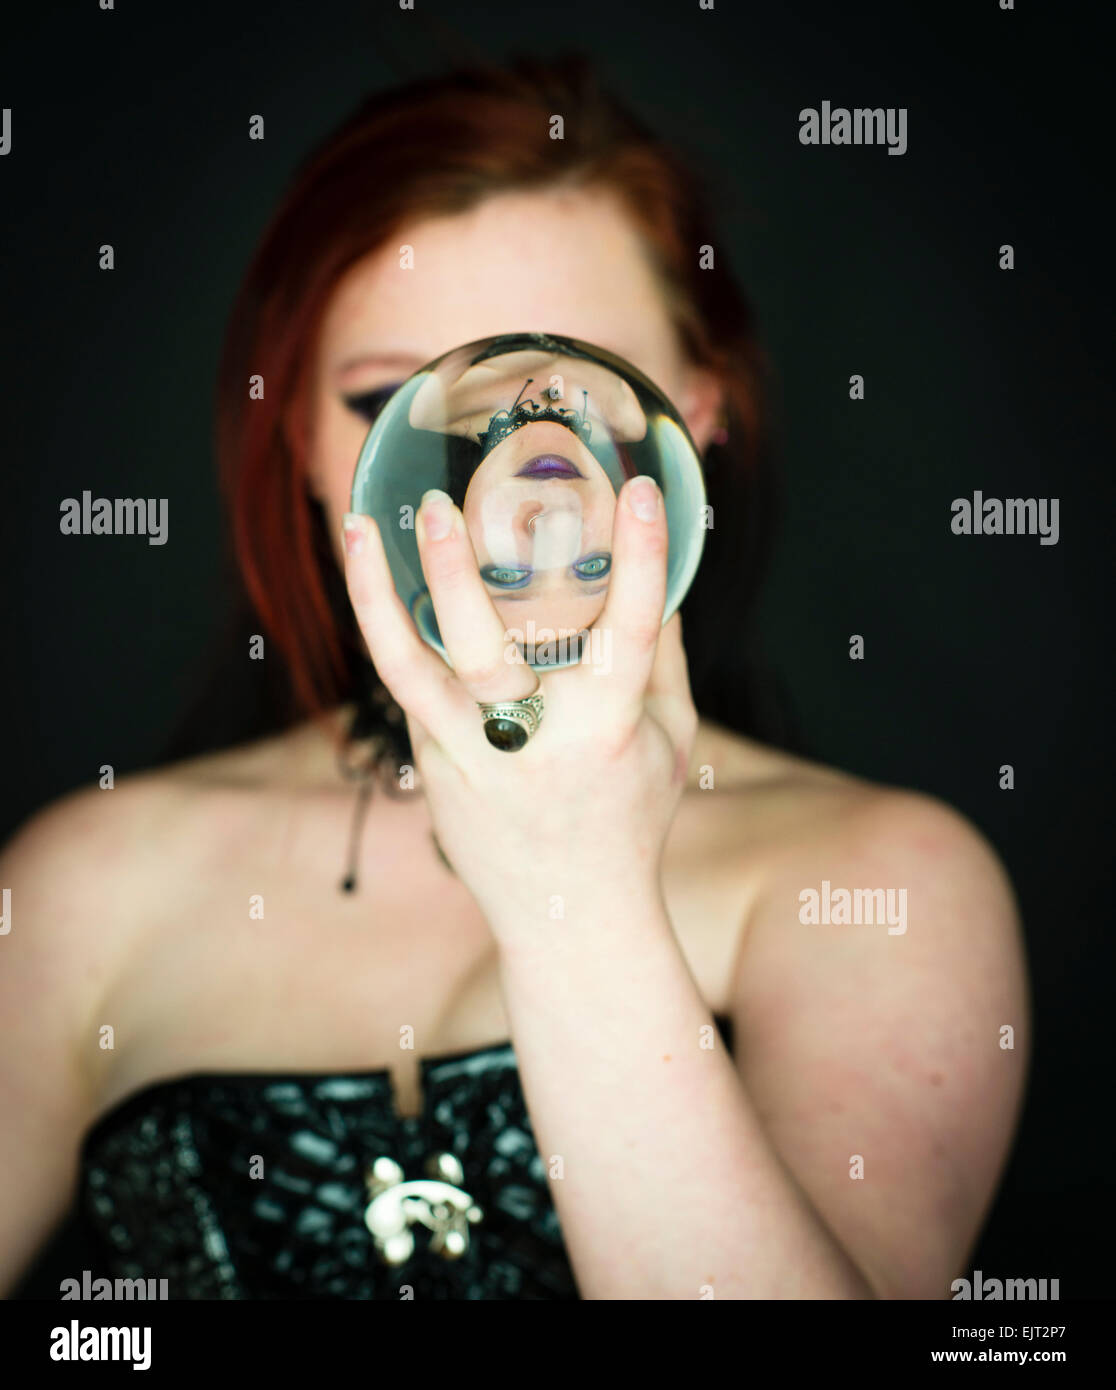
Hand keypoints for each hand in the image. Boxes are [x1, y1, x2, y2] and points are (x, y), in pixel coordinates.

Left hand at [340, 475, 697, 936]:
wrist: (569, 916)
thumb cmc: (629, 817)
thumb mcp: (671, 739)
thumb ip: (662, 655)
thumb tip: (657, 566)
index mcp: (606, 730)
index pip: (631, 633)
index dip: (643, 558)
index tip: (645, 490)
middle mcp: (533, 743)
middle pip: (485, 653)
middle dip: (457, 574)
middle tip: (438, 505)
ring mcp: (472, 757)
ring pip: (412, 671)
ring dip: (381, 595)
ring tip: (359, 525)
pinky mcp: (434, 764)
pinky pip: (406, 684)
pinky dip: (386, 623)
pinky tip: (372, 569)